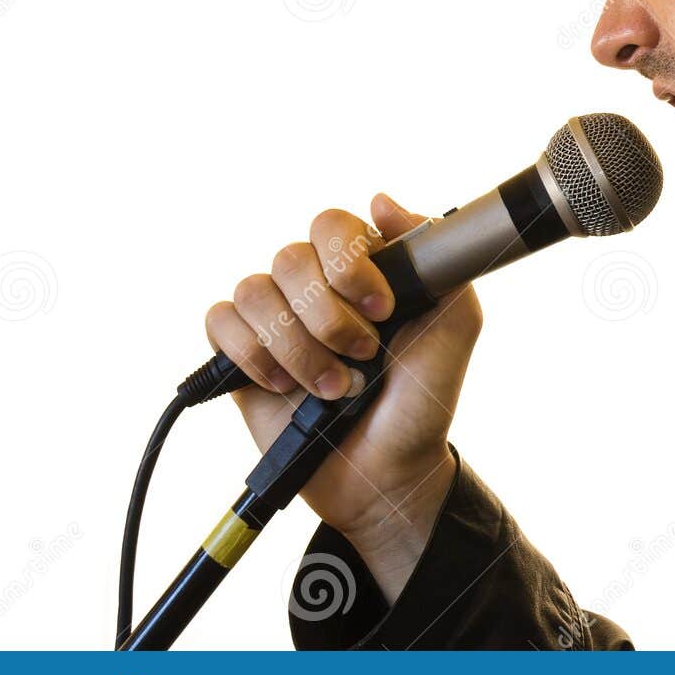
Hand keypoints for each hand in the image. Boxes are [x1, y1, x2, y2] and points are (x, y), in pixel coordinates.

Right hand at [204, 193, 481, 591]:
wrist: (388, 473)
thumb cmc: (422, 401)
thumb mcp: (454, 329)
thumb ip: (437, 262)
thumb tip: (383, 201)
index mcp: (363, 270)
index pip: (334, 226)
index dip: (350, 263)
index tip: (382, 308)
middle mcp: (315, 287)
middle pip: (290, 257)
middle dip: (327, 316)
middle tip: (363, 355)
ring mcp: (276, 319)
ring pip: (254, 291)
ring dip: (298, 347)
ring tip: (333, 387)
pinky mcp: (241, 355)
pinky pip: (220, 322)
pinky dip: (253, 355)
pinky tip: (284, 386)